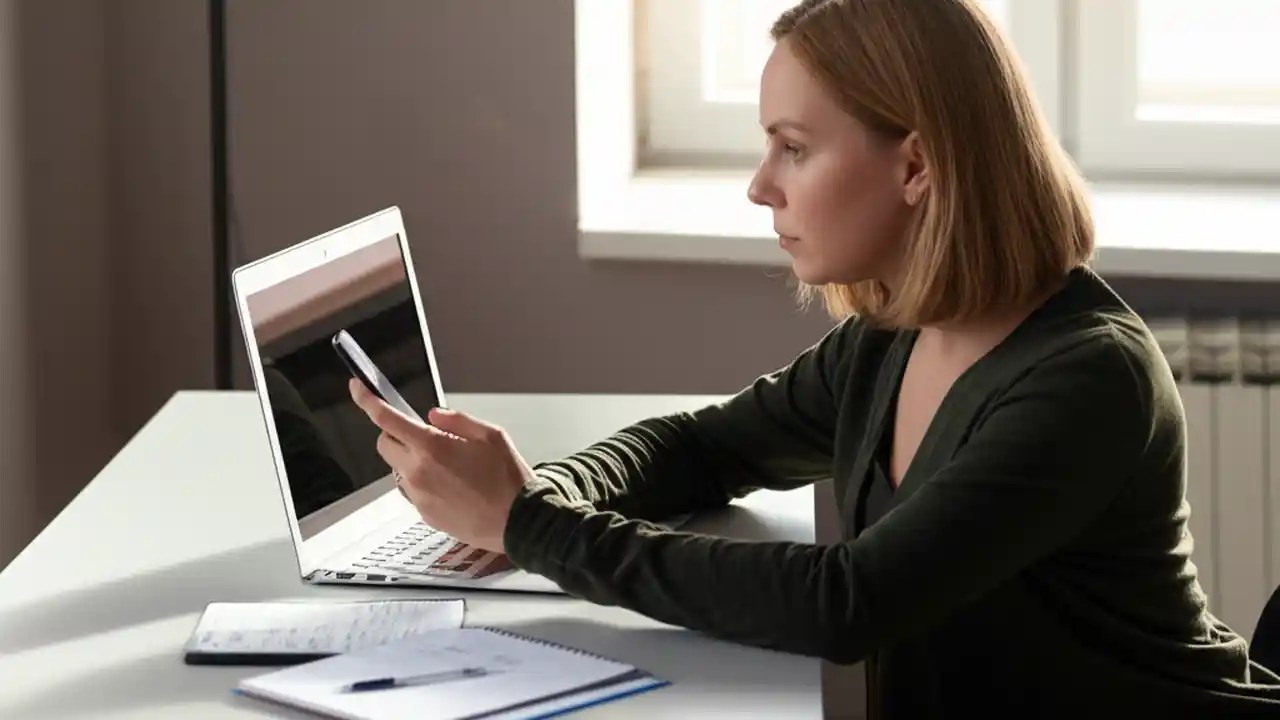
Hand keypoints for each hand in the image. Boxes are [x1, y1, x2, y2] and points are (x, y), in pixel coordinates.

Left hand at [347, 378, 533, 553]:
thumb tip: (434, 417)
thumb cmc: (508, 480)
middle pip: (384, 445)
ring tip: (447, 468)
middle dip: (396, 435)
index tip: (357, 389)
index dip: (367, 401)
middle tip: (424, 437)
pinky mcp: (424, 514)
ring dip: (411, 461)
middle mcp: (418, 472)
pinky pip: (412, 491)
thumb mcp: (491, 435)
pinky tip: (451, 487)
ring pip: (398, 470)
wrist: (517, 522)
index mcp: (432, 447)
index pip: (387, 419)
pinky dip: (423, 483)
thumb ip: (457, 421)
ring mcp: (418, 496)